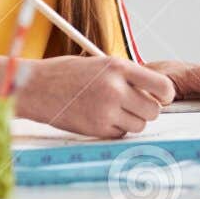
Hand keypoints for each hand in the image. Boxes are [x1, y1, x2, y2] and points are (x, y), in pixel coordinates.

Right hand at [16, 55, 175, 137]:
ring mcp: (105, 110)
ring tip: (112, 110)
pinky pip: (121, 134)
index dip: (165, 95)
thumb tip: (153, 93)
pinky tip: (99, 117)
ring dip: (131, 120)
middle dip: (146, 110)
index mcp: (117, 67)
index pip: (162, 87)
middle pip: (154, 111)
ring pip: (139, 125)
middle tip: (132, 105)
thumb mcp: (98, 64)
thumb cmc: (64, 74)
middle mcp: (115, 89)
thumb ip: (126, 76)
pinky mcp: (96, 128)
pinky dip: (115, 128)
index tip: (160, 97)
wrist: (34, 88)